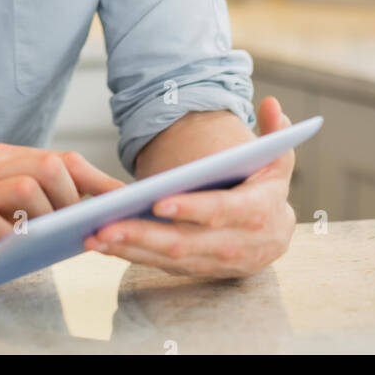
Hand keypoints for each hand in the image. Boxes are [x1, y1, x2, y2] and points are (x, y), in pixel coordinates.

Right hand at [0, 143, 124, 291]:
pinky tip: (24, 248)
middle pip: (51, 164)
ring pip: (28, 184)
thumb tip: (89, 219)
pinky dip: (15, 234)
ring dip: (52, 214)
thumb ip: (32, 203)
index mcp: (3, 159)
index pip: (62, 159)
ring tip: (59, 238)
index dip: (98, 180)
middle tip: (85, 226)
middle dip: (78, 197)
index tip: (126, 202)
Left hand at [82, 96, 296, 278]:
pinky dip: (131, 255)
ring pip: (168, 258)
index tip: (160, 200)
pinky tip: (103, 244)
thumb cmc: (267, 189)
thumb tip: (271, 104)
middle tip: (106, 224)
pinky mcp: (195, 269)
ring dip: (129, 248)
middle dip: (144, 234)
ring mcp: (213, 261)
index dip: (192, 208)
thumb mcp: (279, 160)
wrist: (274, 236)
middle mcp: (235, 244)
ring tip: (95, 234)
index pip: (222, 211)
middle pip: (185, 241)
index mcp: (258, 213)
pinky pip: (160, 265)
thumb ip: (276, 133)